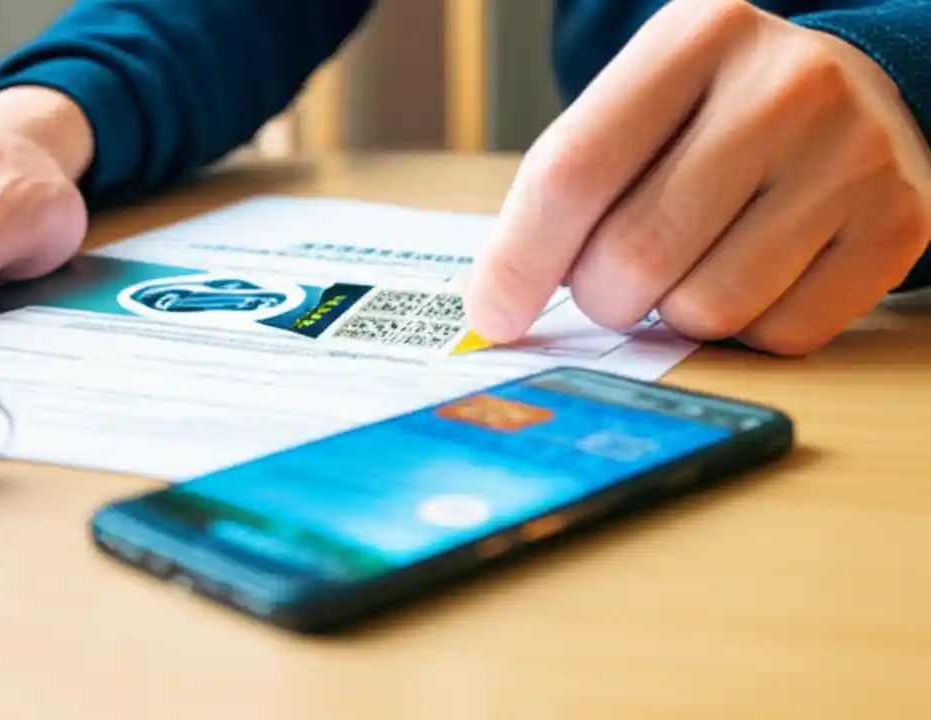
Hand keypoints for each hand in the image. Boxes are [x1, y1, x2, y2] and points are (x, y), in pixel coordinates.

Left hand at [466, 0, 930, 354]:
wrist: (857, 98)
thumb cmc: (716, 118)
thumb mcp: (640, 109)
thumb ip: (568, 188)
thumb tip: (495, 305)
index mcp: (695, 36)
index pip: (571, 172)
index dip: (517, 262)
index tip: (492, 315)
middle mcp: (783, 85)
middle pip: (632, 255)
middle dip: (602, 295)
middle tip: (615, 279)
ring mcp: (851, 154)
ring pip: (705, 308)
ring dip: (674, 314)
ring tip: (695, 263)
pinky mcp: (896, 225)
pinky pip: (778, 336)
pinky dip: (748, 330)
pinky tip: (760, 272)